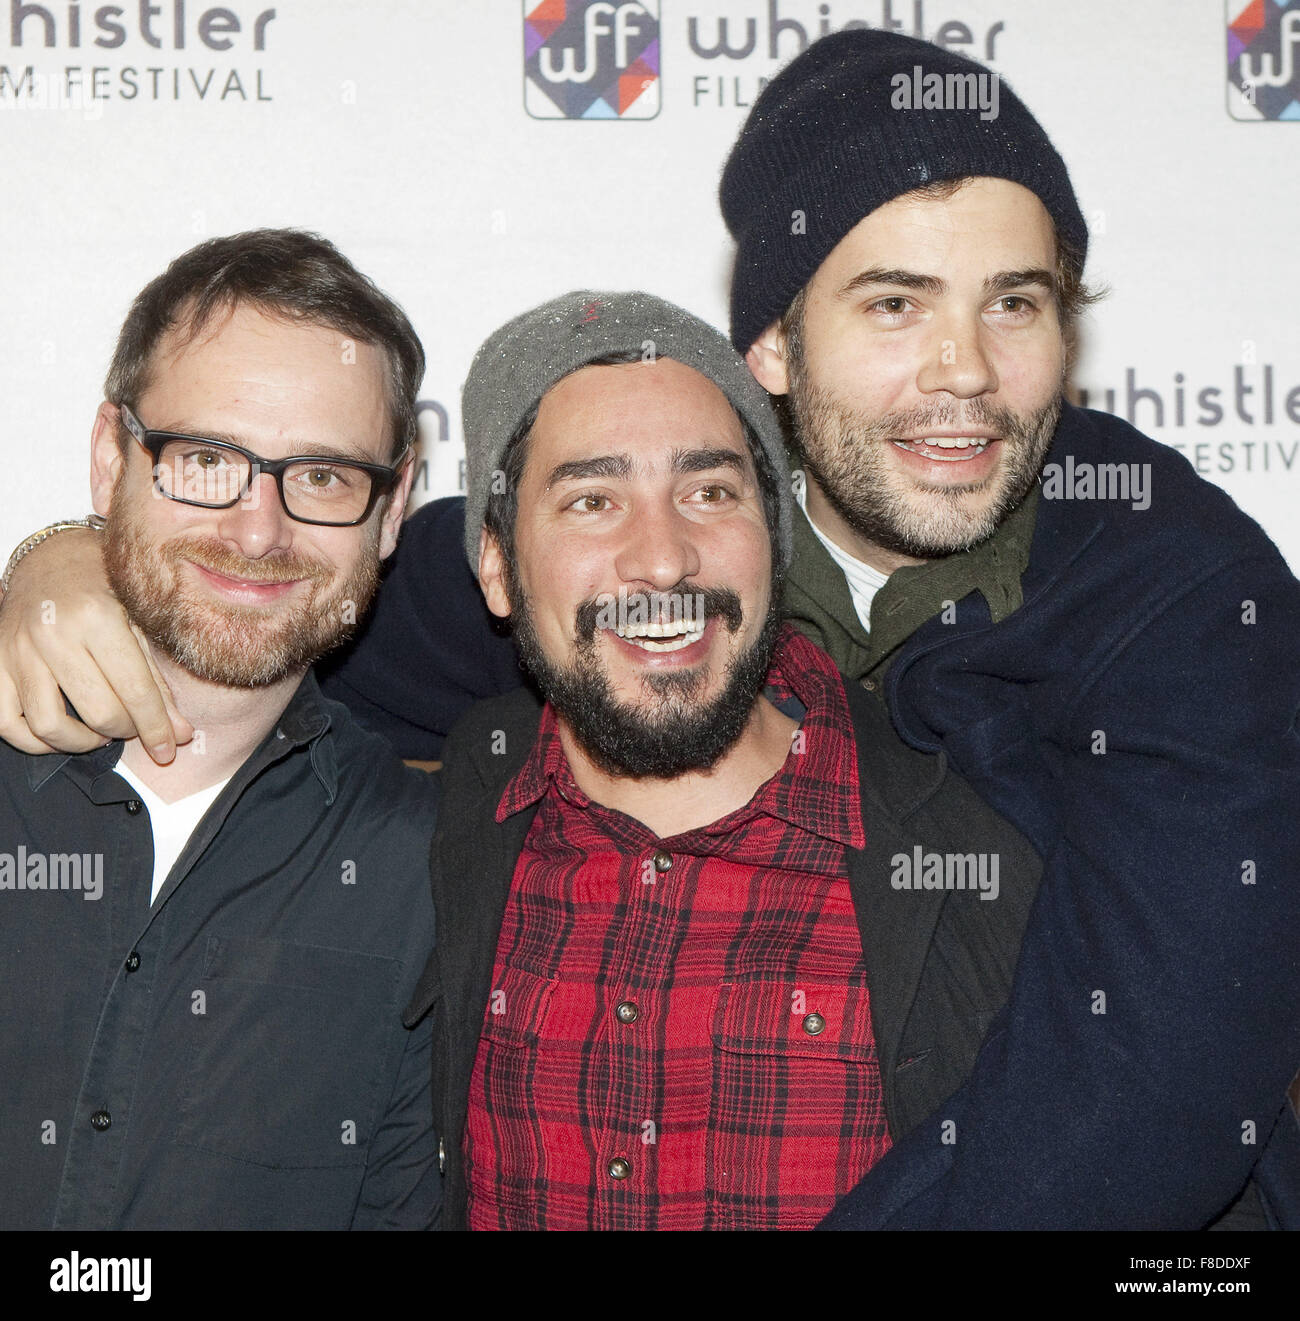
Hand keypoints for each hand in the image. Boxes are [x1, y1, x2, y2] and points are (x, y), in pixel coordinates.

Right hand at [0, 528, 192, 760]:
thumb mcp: (140, 624)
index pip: (135, 691)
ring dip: (81, 743)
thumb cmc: (106, 590)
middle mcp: (52, 634)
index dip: (156, 727)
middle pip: (97, 712)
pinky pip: (5, 723)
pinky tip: (60, 735)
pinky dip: (34, 741)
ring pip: (48, 726)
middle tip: (133, 727)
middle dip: (124, 731)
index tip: (167, 749)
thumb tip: (180, 734)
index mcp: (96, 618)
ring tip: (100, 733)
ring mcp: (16, 650)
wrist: (53, 561)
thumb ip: (159, 682)